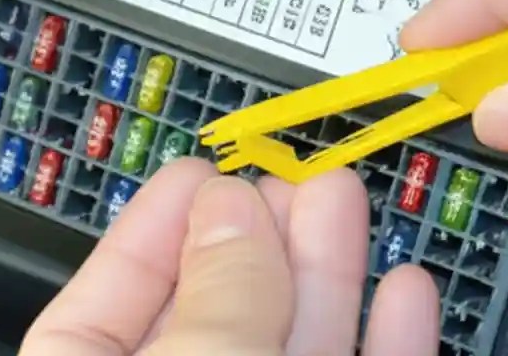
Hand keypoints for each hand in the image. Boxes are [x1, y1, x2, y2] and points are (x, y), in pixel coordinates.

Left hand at [19, 158, 439, 354]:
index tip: (200, 171)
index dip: (152, 233)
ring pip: (296, 349)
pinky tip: (405, 290)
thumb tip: (231, 211)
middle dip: (259, 237)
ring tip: (345, 199)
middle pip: (216, 319)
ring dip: (328, 275)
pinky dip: (391, 343)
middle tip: (294, 169)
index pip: (102, 312)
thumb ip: (217, 304)